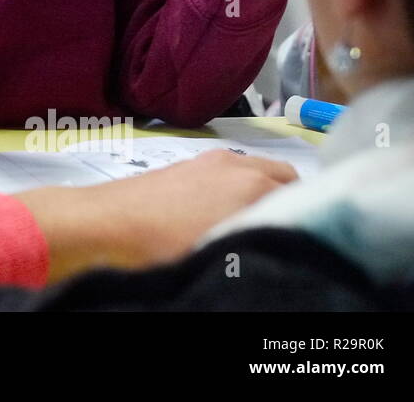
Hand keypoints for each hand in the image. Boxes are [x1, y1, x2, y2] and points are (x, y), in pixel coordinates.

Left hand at [17, 149, 297, 281]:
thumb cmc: (160, 247)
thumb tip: (280, 248)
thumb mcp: (222, 252)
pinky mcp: (186, 164)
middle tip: (287, 233)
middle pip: (286, 179)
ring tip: (254, 226)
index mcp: (254, 184)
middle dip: (293, 201)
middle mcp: (237, 164)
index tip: (313, 240)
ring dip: (264, 192)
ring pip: (257, 173)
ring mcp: (210, 160)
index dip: (314, 218)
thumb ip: (261, 244)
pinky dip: (238, 187)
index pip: (309, 197)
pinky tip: (222, 215)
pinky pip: (230, 172)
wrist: (99, 225)